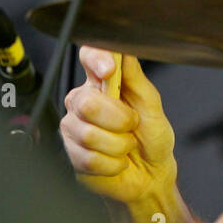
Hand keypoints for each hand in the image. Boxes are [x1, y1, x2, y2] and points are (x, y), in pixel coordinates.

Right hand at [60, 46, 176, 205]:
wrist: (151, 173)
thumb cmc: (151, 136)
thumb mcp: (150, 103)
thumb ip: (135, 77)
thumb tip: (124, 49)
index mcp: (101, 83)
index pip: (88, 58)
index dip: (95, 59)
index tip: (109, 70)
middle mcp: (82, 102)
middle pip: (86, 103)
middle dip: (119, 119)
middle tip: (131, 126)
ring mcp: (74, 128)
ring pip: (89, 135)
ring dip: (119, 145)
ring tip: (126, 146)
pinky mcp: (71, 155)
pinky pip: (89, 158)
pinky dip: (113, 163)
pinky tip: (116, 161)